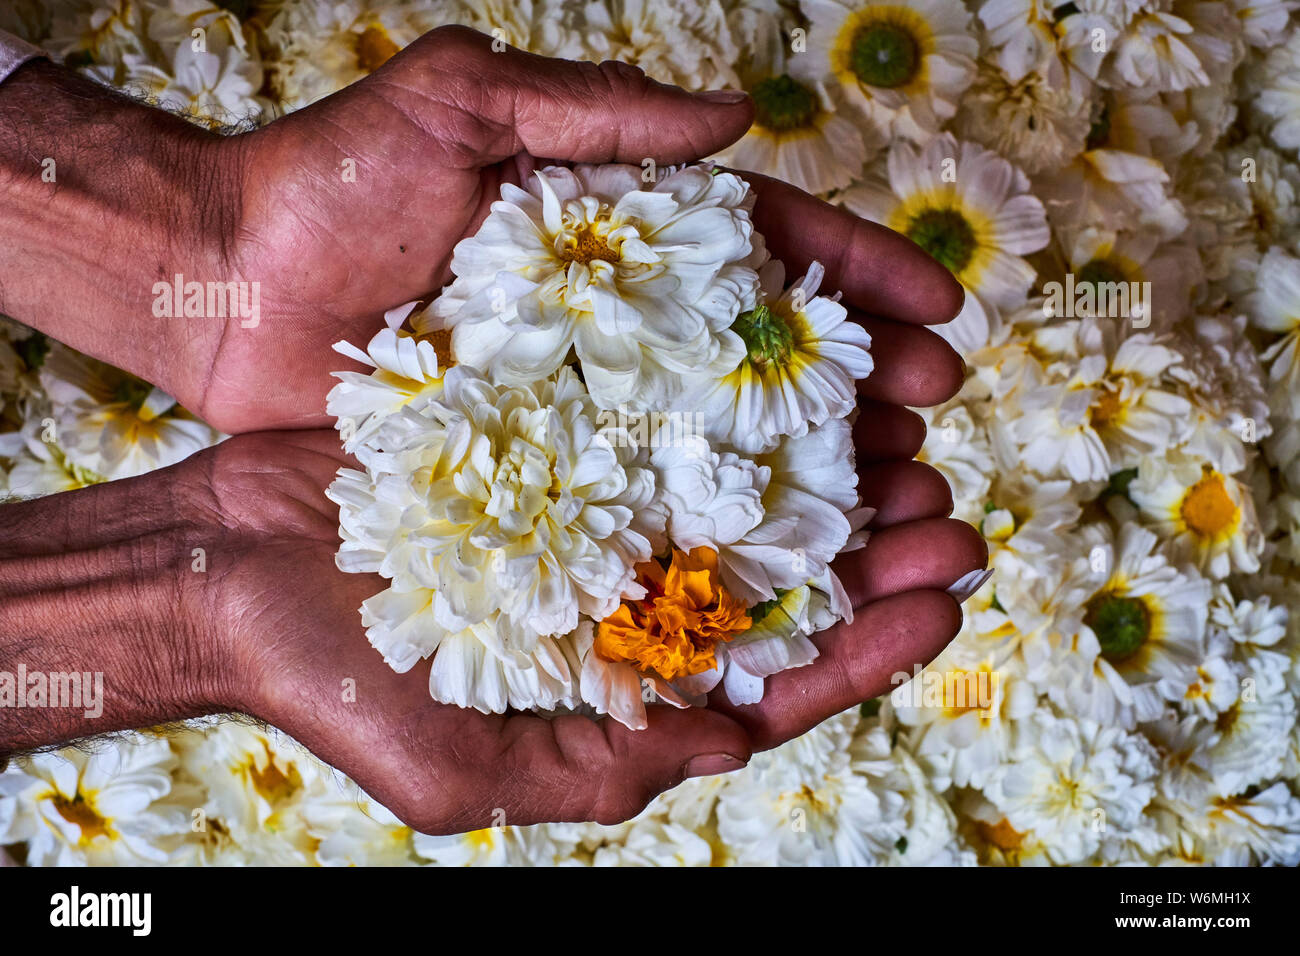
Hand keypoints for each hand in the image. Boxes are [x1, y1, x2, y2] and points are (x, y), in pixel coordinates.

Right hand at [181, 406, 981, 831]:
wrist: (227, 565)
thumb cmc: (331, 684)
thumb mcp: (460, 771)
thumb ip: (597, 772)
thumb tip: (729, 742)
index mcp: (620, 690)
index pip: (773, 679)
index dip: (867, 647)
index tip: (944, 597)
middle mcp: (624, 602)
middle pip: (779, 584)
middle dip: (873, 554)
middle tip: (950, 507)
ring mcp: (596, 517)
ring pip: (736, 497)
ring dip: (823, 473)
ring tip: (903, 433)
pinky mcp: (556, 443)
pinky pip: (661, 422)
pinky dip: (727, 404)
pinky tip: (783, 370)